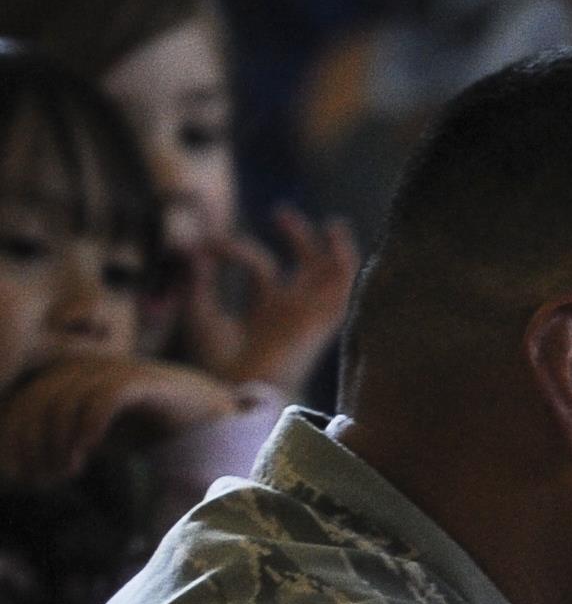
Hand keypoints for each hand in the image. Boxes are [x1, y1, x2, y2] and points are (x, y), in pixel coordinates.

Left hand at [0, 356, 235, 487]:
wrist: (199, 413)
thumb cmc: (141, 426)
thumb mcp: (94, 435)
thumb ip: (62, 440)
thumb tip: (24, 467)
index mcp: (68, 375)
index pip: (26, 401)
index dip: (18, 438)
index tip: (23, 474)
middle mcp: (86, 366)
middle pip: (41, 400)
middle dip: (37, 443)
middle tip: (46, 477)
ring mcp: (113, 370)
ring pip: (68, 400)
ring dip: (63, 440)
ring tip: (70, 470)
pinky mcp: (141, 381)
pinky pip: (105, 399)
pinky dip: (91, 426)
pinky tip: (90, 451)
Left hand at [181, 208, 359, 396]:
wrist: (234, 389)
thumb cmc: (215, 364)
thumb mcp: (200, 313)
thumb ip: (198, 280)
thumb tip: (194, 247)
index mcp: (265, 312)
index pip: (261, 267)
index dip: (236, 248)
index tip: (208, 244)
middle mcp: (291, 312)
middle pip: (306, 268)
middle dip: (297, 237)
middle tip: (279, 213)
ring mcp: (306, 315)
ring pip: (331, 277)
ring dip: (333, 248)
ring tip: (333, 222)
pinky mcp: (317, 319)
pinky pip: (342, 290)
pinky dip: (345, 262)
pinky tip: (338, 239)